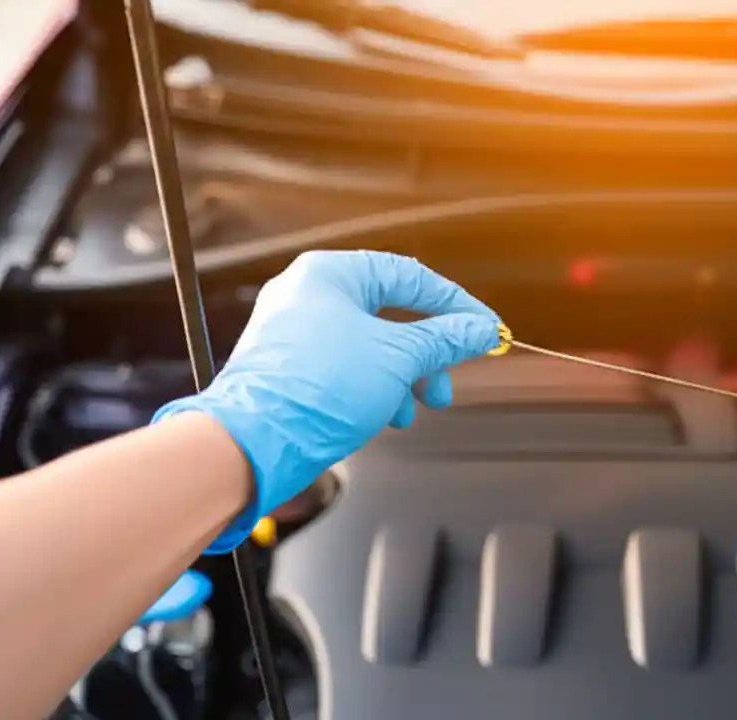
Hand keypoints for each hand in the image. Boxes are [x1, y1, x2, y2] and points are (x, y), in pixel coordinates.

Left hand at [154, 251, 501, 550]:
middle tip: (446, 379)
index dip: (456, 306)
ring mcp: (295, 332)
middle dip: (427, 353)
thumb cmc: (311, 391)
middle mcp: (308, 295)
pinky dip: (373, 389)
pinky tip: (383, 416)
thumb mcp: (399, 359)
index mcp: (330, 274)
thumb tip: (480, 330)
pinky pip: (345, 368)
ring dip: (402, 377)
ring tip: (412, 406)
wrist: (252, 444)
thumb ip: (446, 340)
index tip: (483, 330)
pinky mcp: (289, 368)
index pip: (410, 276)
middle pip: (391, 314)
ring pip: (370, 346)